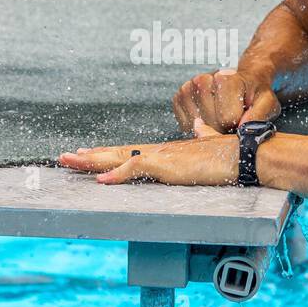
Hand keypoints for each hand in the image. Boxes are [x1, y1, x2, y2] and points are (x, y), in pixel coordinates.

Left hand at [58, 119, 238, 185]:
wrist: (244, 153)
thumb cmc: (231, 153)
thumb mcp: (211, 144)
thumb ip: (203, 136)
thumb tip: (199, 126)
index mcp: (167, 151)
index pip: (129, 151)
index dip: (107, 152)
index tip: (88, 151)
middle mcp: (159, 151)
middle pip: (117, 153)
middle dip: (89, 156)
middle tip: (64, 156)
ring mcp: (162, 157)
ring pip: (119, 158)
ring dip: (93, 161)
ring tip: (69, 160)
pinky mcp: (168, 166)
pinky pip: (137, 169)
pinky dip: (118, 174)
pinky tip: (101, 180)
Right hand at [172, 67, 280, 133]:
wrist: (241, 83)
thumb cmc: (254, 95)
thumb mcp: (267, 104)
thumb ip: (258, 115)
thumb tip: (241, 128)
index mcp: (226, 77)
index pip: (227, 119)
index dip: (238, 126)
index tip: (243, 118)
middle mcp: (203, 79)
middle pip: (211, 124)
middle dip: (224, 129)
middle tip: (233, 119)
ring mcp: (187, 88)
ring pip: (196, 126)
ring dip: (210, 129)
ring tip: (221, 117)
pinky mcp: (178, 98)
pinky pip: (184, 126)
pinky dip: (197, 129)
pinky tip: (209, 118)